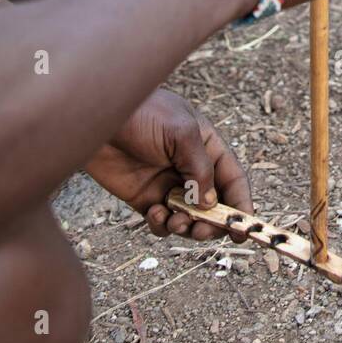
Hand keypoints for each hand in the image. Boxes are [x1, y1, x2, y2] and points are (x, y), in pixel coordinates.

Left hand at [85, 90, 252, 239]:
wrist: (96, 119)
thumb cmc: (141, 113)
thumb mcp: (180, 132)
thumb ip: (199, 167)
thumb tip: (209, 203)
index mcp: (207, 147)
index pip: (232, 179)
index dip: (242, 204)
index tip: (245, 228)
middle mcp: (191, 169)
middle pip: (214, 205)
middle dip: (213, 222)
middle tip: (202, 228)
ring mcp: (168, 185)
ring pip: (189, 219)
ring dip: (187, 226)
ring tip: (175, 220)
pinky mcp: (145, 199)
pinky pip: (162, 222)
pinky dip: (162, 225)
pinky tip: (155, 214)